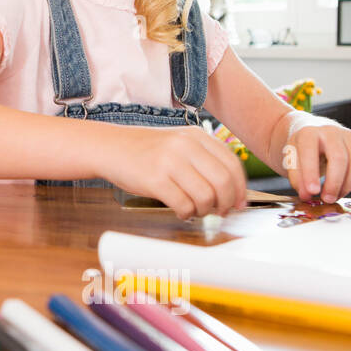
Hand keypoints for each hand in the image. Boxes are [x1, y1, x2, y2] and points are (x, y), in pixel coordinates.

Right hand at [102, 125, 247, 220]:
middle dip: (226, 203)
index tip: (239, 203)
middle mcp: (185, 146)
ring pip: (205, 196)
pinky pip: (183, 205)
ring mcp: (169, 162)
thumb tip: (232, 192)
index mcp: (196, 136)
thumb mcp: (178, 143)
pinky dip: (186, 213)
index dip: (240, 189)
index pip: (232, 164)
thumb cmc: (145, 151)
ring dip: (205, 210)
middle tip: (220, 211)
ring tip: (195, 210)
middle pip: (223, 182)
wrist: (110, 148)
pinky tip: (181, 211)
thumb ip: (204, 160)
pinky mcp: (154, 180)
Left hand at [283, 119, 350, 202]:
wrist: (316, 131)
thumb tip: (306, 196)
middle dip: (334, 183)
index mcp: (309, 133)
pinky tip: (345, 187)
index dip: (311, 173)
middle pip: (339, 158)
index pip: (309, 152)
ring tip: (334, 196)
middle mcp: (331, 131)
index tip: (312, 191)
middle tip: (327, 199)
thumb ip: (297, 178)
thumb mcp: (292, 160)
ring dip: (346, 186)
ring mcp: (350, 136)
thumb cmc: (302, 148)